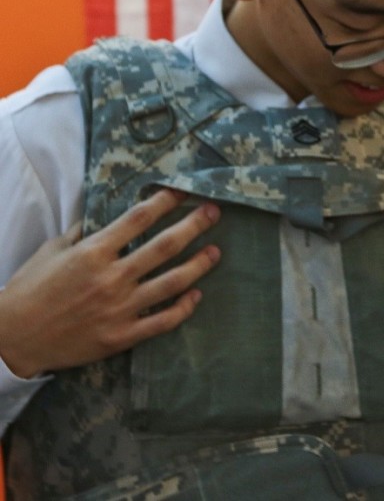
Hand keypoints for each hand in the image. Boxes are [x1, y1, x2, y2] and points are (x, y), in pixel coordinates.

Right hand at [0, 189, 220, 378]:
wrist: (11, 339)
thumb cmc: (29, 290)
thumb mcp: (52, 251)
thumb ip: (84, 233)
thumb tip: (108, 215)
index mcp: (92, 252)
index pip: (138, 218)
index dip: (165, 201)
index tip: (184, 192)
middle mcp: (110, 278)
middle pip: (164, 246)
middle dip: (193, 225)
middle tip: (214, 212)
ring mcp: (119, 309)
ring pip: (172, 282)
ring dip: (199, 265)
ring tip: (216, 252)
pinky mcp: (121, 336)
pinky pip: (162, 321)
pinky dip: (184, 308)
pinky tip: (196, 295)